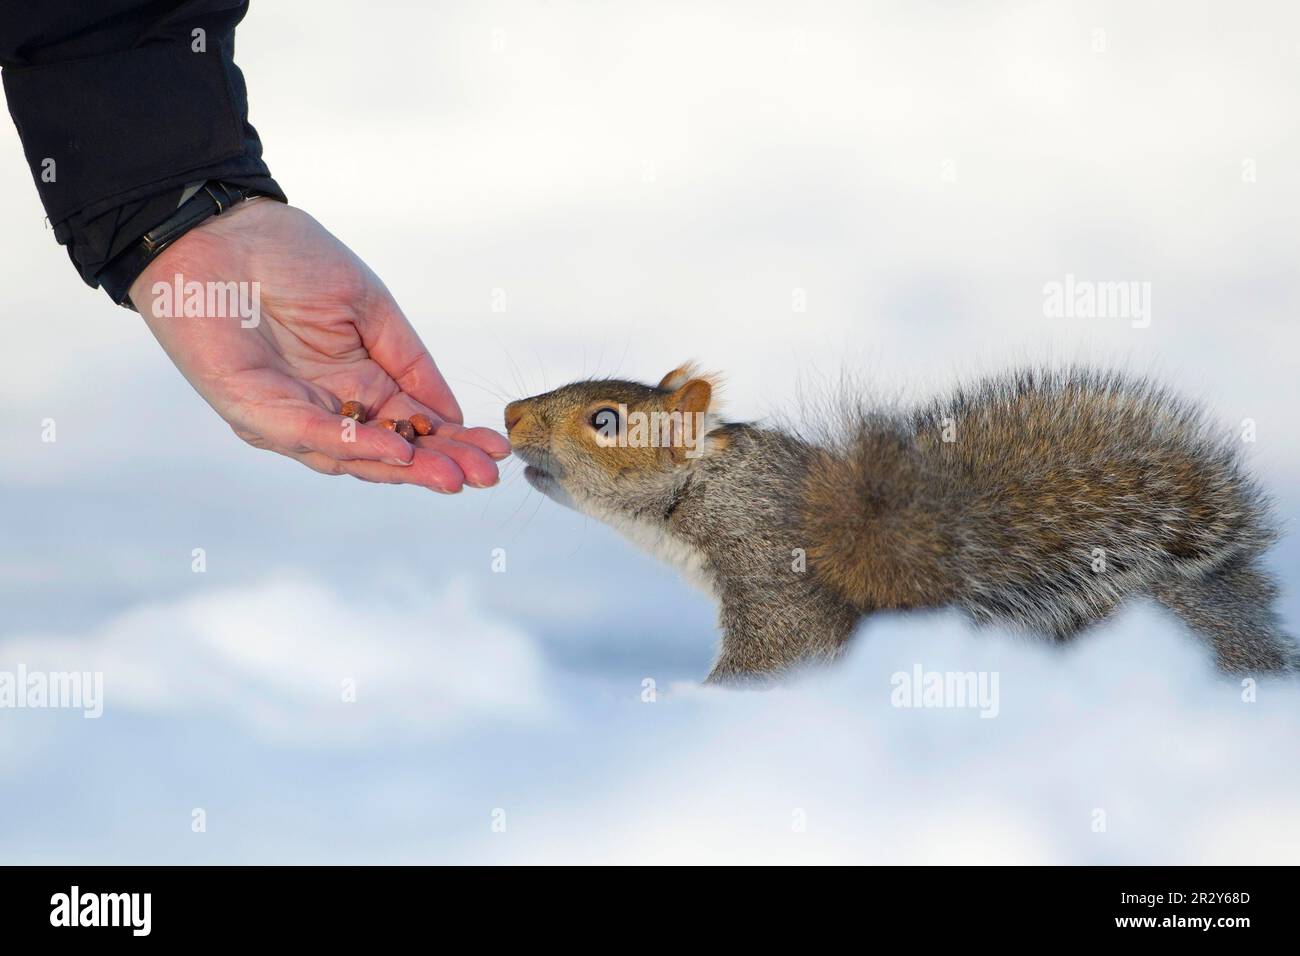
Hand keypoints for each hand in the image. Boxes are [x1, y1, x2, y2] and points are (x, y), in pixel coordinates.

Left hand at [130, 200, 507, 492]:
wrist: (219, 227)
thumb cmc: (288, 256)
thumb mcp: (371, 309)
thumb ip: (410, 363)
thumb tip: (452, 415)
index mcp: (356, 381)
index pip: (410, 424)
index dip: (453, 440)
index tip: (497, 450)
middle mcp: (325, 406)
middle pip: (386, 449)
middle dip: (436, 464)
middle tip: (484, 477)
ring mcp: (287, 413)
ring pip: (351, 454)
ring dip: (402, 468)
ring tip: (451, 475)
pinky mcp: (251, 408)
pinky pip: (308, 433)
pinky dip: (353, 444)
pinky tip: (396, 451)